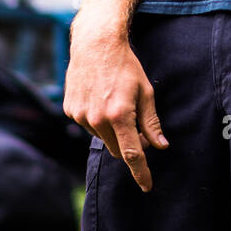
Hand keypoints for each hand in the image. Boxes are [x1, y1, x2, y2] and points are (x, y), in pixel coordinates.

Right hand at [63, 23, 168, 191]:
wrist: (95, 44)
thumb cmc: (125, 66)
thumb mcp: (145, 91)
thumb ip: (151, 122)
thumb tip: (160, 146)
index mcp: (120, 115)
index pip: (132, 154)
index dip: (141, 173)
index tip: (147, 186)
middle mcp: (98, 119)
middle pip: (117, 148)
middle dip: (129, 144)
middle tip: (137, 125)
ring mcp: (81, 116)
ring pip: (102, 137)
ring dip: (112, 130)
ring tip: (115, 102)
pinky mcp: (70, 110)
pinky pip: (87, 126)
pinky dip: (97, 120)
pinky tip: (100, 98)